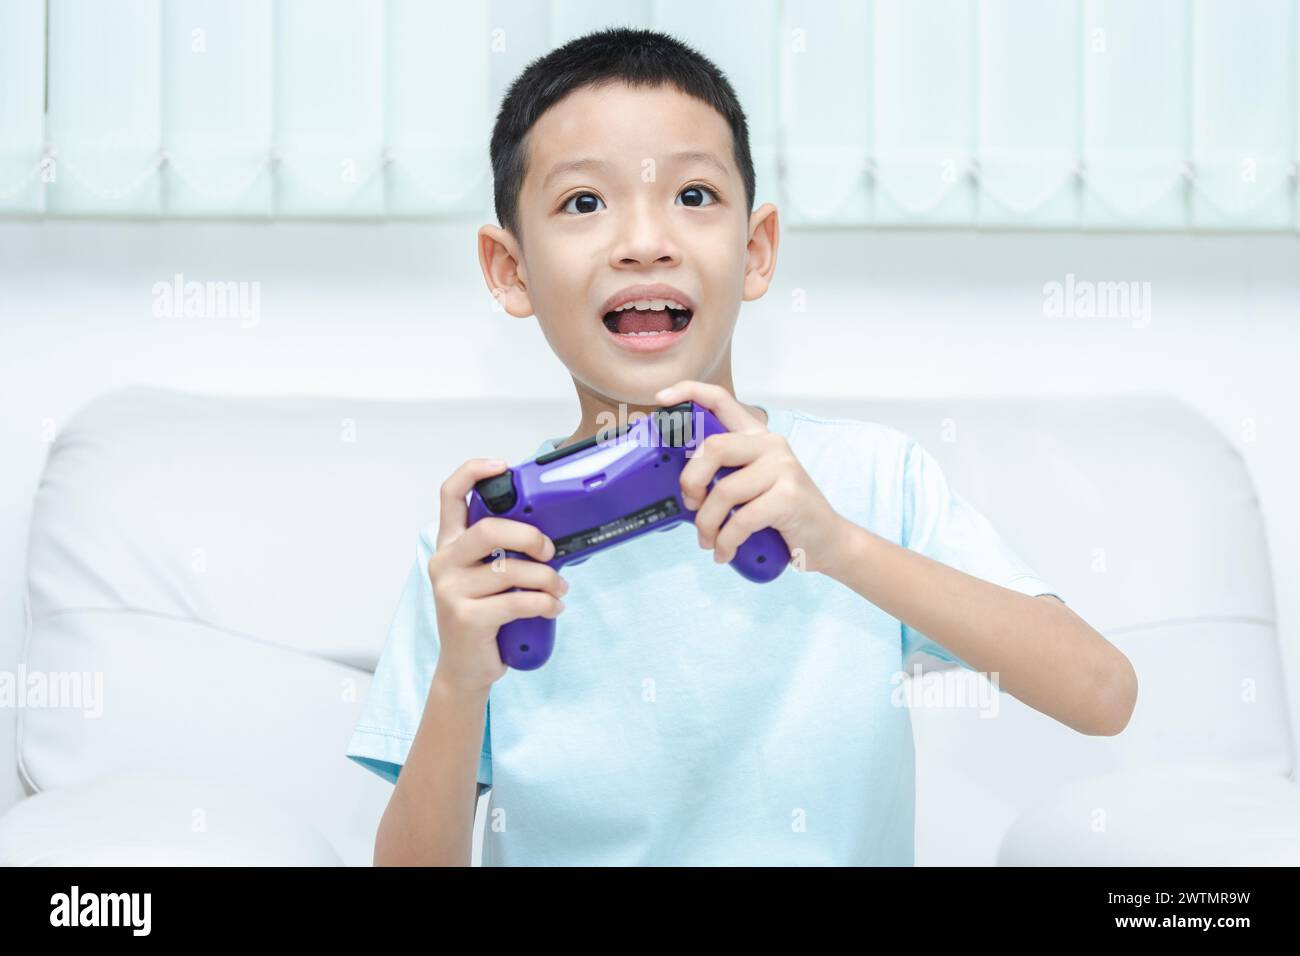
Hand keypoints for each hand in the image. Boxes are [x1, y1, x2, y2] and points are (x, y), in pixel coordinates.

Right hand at [426, 458, 568, 692]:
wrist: (466, 669)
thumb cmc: (484, 617)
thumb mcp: (488, 578)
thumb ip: (503, 552)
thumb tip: (550, 533)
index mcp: (450, 546)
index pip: (450, 495)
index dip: (473, 472)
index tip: (501, 466)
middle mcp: (444, 563)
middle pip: (489, 530)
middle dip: (530, 537)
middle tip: (550, 552)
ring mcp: (452, 591)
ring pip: (511, 570)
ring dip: (547, 579)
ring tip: (559, 589)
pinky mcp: (467, 618)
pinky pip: (518, 601)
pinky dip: (546, 603)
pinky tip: (553, 607)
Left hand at [654, 381, 852, 575]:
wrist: (827, 540)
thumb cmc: (781, 514)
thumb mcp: (749, 487)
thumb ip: (722, 476)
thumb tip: (679, 486)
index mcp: (756, 437)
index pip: (721, 400)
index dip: (689, 393)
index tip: (662, 399)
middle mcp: (770, 445)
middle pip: (713, 448)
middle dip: (690, 481)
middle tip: (690, 505)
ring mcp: (783, 468)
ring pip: (723, 490)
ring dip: (707, 523)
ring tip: (708, 540)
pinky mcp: (789, 497)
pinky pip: (741, 519)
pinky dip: (725, 541)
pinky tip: (724, 552)